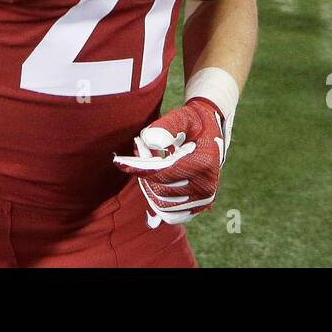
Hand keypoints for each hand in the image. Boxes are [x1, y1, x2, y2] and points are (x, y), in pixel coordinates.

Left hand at [113, 98, 225, 228]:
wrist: (212, 133)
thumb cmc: (192, 123)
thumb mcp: (181, 117)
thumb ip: (165, 127)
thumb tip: (148, 141)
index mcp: (203, 164)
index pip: (163, 174)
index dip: (139, 168)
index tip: (120, 162)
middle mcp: (206, 186)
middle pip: (159, 189)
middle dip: (144, 173)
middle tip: (140, 152)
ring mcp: (204, 200)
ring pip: (161, 204)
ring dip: (148, 186)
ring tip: (148, 164)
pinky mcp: (199, 207)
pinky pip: (170, 215)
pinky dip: (157, 200)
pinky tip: (152, 182)